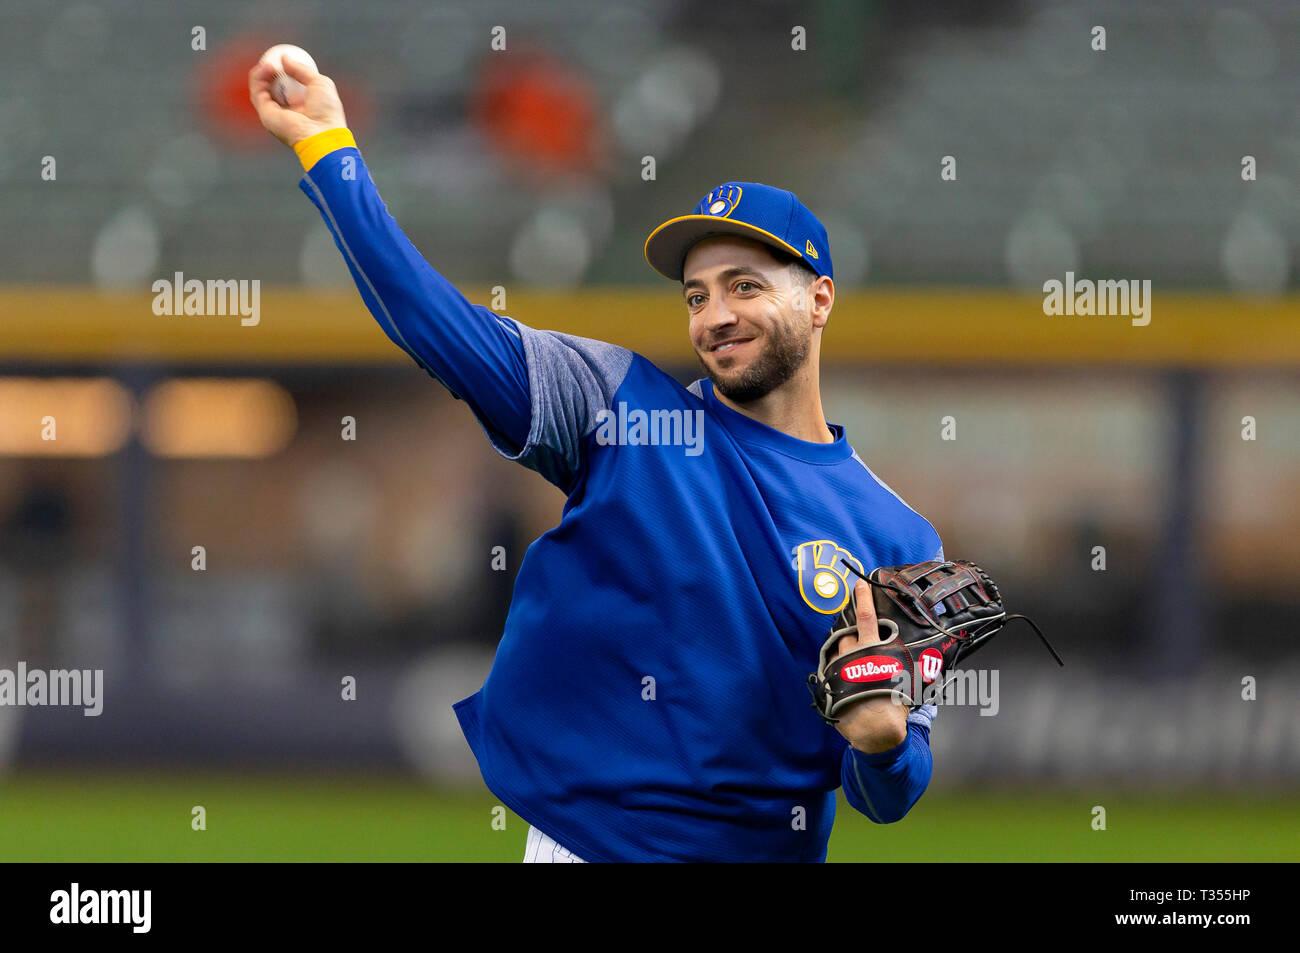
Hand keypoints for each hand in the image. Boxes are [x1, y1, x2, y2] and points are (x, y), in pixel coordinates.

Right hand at [248, 53, 347, 147]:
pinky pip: (257, 93)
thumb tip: (284, 58)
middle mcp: (286, 112)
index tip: (281, 59)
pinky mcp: (266, 116)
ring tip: (270, 64)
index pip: (286, 87)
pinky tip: (267, 68)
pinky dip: (258, 79)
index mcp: (301, 107)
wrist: (322, 132)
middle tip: (272, 60)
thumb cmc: (327, 111)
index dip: (282, 72)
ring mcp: (275, 115)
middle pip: (271, 88)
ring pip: (260, 90)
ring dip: (262, 74)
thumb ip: (301, 70)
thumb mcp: (320, 83)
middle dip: (268, 72)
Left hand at [830, 580, 909, 753]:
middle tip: (852, 618)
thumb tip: (933, 661)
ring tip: (852, 653)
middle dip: (849, 625)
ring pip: (838, 647)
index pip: (866, 617)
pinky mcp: (830, 681)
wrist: (873, 732)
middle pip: (847, 631)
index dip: (863, 598)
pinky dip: (837, 664)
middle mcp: (852, 655)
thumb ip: (911, 669)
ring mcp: (838, 668)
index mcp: (873, 652)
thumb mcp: (907, 685)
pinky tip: (843, 671)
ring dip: (844, 646)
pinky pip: (831, 666)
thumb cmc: (892, 708)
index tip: (860, 583)